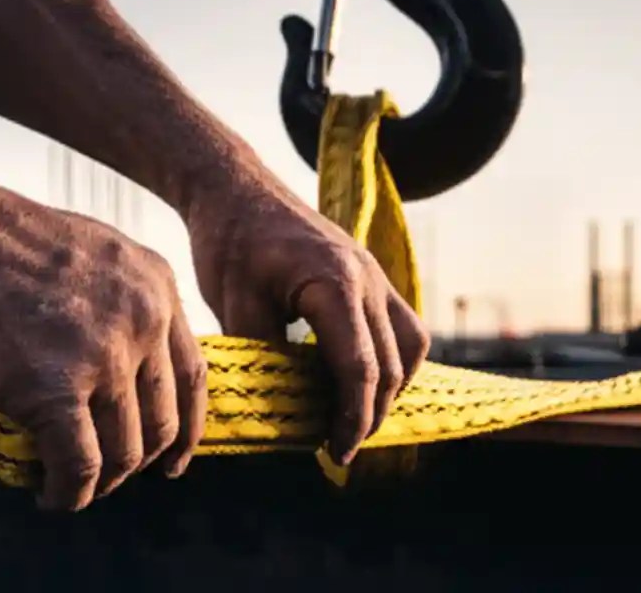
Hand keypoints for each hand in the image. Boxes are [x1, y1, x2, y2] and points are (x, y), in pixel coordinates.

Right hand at [0, 179, 205, 511]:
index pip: (192, 374)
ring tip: (67, 486)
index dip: (186, 427)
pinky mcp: (56, 391)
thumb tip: (117, 361)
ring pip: (125, 452)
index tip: (173, 459)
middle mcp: (145, 320)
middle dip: (141, 462)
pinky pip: (81, 467)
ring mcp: (105, 356)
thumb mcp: (80, 253)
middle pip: (163, 421)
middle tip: (112, 480)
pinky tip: (49, 496)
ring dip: (100, 483)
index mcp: (155, 284)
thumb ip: (113, 301)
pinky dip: (68, 493)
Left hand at [187, 182, 429, 465]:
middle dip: (371, 414)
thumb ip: (265, 360)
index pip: (359, 368)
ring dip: (391, 388)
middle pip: (391, 365)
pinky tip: (358, 380)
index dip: (352, 419)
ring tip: (354, 419)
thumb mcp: (235, 307)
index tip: (337, 453)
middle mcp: (368, 278)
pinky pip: (402, 325)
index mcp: (334, 284)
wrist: (235, 187)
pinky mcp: (371, 274)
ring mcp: (376, 273)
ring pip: (411, 345)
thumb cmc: (229, 242)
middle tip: (338, 449)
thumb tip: (285, 413)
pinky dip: (391, 359)